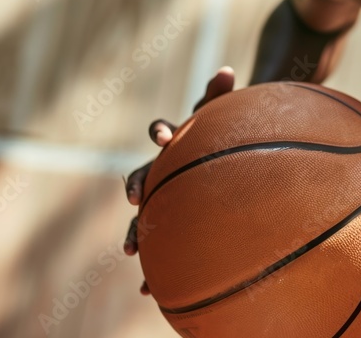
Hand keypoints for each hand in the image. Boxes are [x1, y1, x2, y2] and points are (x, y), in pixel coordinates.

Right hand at [123, 66, 235, 294]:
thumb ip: (220, 94)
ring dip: (136, 232)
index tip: (165, 136)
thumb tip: (229, 70)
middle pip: (143, 176)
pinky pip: (160, 247)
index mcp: (176, 140)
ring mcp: (164, 197)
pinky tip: (151, 290)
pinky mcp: (170, 224)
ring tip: (132, 251)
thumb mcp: (223, 110)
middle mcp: (163, 168)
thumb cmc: (224, 128)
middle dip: (137, 186)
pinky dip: (156, 268)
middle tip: (136, 197)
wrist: (224, 152)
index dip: (161, 131)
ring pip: (143, 216)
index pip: (162, 131)